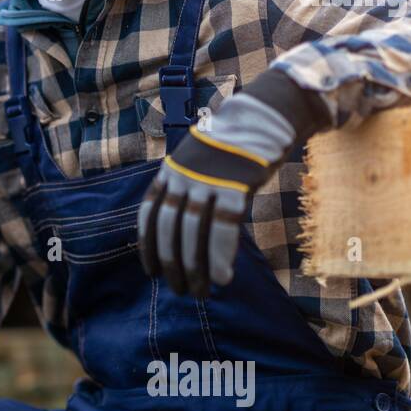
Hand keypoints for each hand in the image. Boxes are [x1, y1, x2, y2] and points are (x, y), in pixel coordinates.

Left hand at [137, 68, 329, 296]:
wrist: (261, 117)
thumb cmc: (231, 146)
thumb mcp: (196, 161)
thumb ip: (186, 189)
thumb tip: (182, 227)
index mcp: (170, 171)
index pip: (150, 214)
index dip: (148, 247)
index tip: (151, 273)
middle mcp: (183, 176)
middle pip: (170, 228)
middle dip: (172, 263)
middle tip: (179, 291)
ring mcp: (208, 181)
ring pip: (194, 232)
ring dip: (196, 267)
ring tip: (200, 293)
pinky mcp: (235, 186)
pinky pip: (224, 228)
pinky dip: (220, 255)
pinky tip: (222, 278)